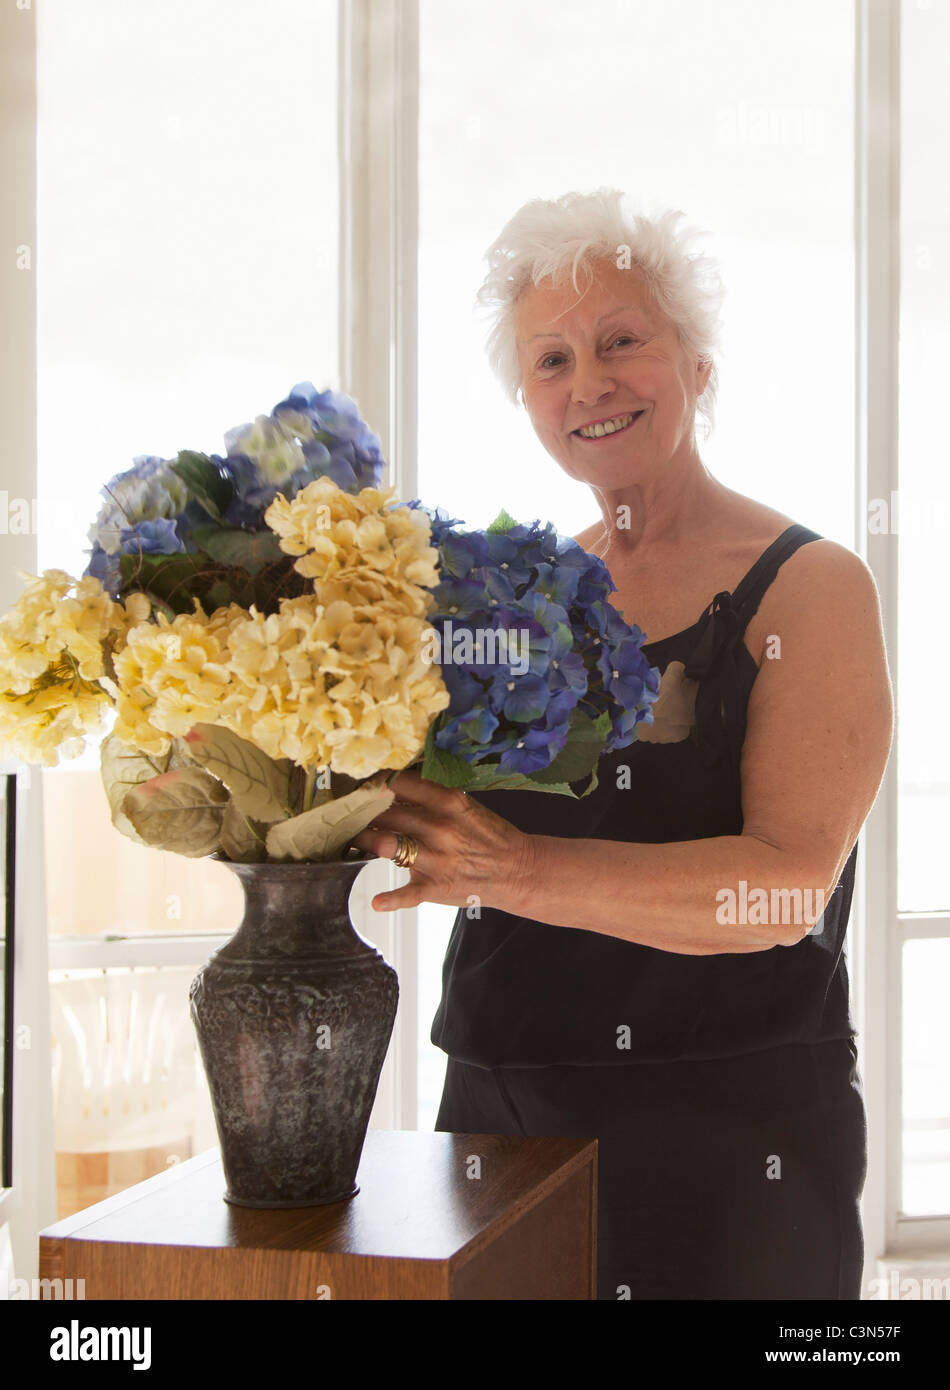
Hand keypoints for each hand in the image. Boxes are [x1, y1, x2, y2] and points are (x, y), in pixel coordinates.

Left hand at [349, 768, 534, 913]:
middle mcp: (438, 828)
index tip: (360, 782)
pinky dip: (391, 900)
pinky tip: (376, 902)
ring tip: (347, 837)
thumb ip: (431, 797)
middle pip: (386, 813)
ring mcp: (435, 859)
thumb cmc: (487, 835)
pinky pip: (408, 894)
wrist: (516, 869)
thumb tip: (392, 786)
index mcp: (447, 803)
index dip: (374, 782)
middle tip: (343, 808)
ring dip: (361, 840)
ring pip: (386, 845)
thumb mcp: (464, 806)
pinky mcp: (434, 887)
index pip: (400, 784)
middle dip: (360, 810)